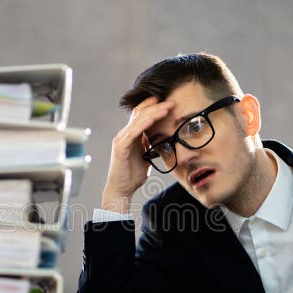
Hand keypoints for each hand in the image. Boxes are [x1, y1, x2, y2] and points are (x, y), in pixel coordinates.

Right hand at [101, 97, 173, 212]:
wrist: (121, 190)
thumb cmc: (132, 176)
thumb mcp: (146, 157)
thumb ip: (150, 147)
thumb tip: (163, 141)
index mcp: (131, 136)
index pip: (141, 115)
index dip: (153, 107)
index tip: (168, 102)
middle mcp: (125, 135)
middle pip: (140, 114)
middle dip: (156, 106)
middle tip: (171, 102)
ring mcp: (121, 140)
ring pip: (138, 120)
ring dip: (153, 113)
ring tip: (166, 108)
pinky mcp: (120, 147)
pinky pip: (133, 132)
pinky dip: (143, 124)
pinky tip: (153, 119)